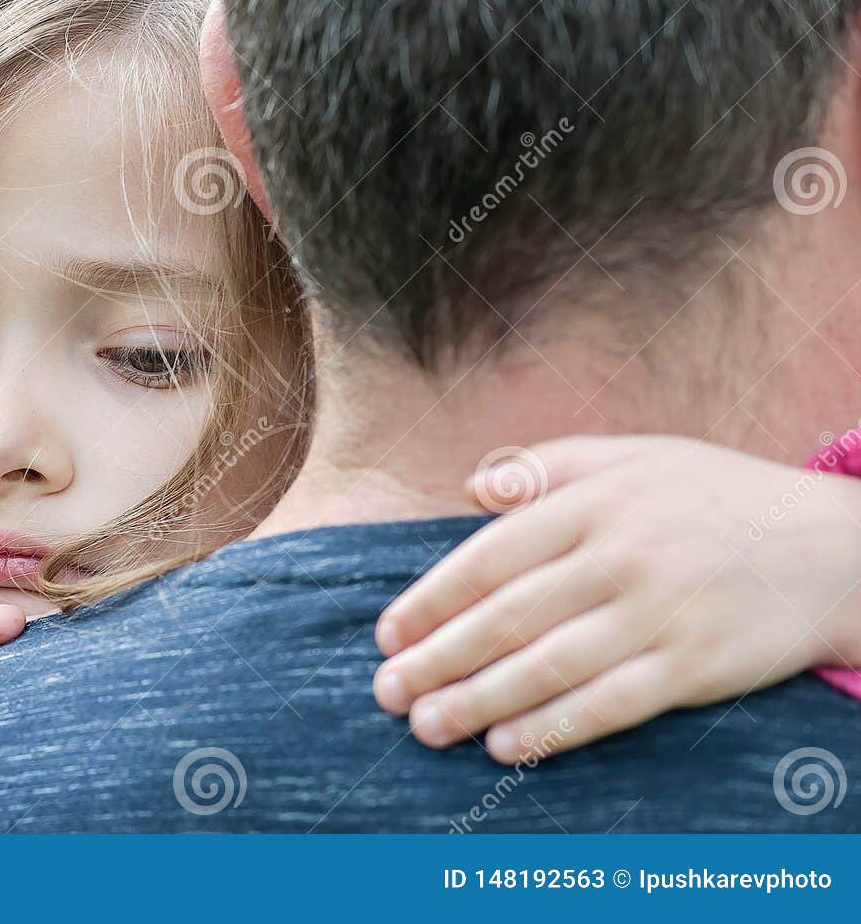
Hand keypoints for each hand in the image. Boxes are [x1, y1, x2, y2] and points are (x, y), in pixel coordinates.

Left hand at [372, 435, 860, 763]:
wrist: (835, 549)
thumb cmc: (718, 497)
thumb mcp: (636, 457)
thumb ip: (548, 466)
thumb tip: (471, 487)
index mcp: (595, 503)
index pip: (489, 557)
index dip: (430, 599)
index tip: (388, 633)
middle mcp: (620, 558)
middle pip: (506, 617)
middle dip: (437, 658)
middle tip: (387, 691)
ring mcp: (657, 616)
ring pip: (548, 667)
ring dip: (477, 700)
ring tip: (425, 725)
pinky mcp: (692, 669)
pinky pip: (608, 705)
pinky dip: (552, 728)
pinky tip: (504, 745)